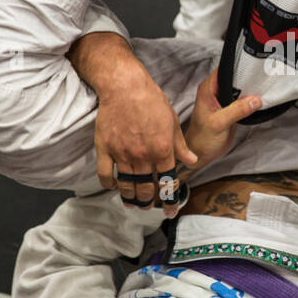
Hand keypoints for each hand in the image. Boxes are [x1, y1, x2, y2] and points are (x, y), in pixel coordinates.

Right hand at [94, 54, 196, 209]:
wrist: (125, 86)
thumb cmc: (152, 100)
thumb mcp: (173, 121)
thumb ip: (181, 145)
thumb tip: (192, 160)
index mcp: (162, 150)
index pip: (168, 182)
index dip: (169, 200)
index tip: (169, 210)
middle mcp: (143, 155)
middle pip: (146, 188)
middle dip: (148, 202)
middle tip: (148, 206)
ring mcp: (122, 153)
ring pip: (127, 185)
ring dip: (130, 198)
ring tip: (132, 204)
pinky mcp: (105, 148)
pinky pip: (105, 174)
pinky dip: (109, 184)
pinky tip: (113, 186)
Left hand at [183, 69, 262, 167]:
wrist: (201, 154)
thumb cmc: (202, 139)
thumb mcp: (220, 123)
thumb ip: (237, 110)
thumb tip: (256, 100)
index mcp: (208, 89)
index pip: (224, 69)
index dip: (237, 66)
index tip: (253, 67)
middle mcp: (215, 91)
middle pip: (234, 76)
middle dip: (247, 77)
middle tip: (262, 78)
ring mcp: (223, 99)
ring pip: (240, 87)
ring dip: (250, 89)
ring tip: (263, 87)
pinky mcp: (231, 108)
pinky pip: (243, 99)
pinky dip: (250, 99)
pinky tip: (259, 100)